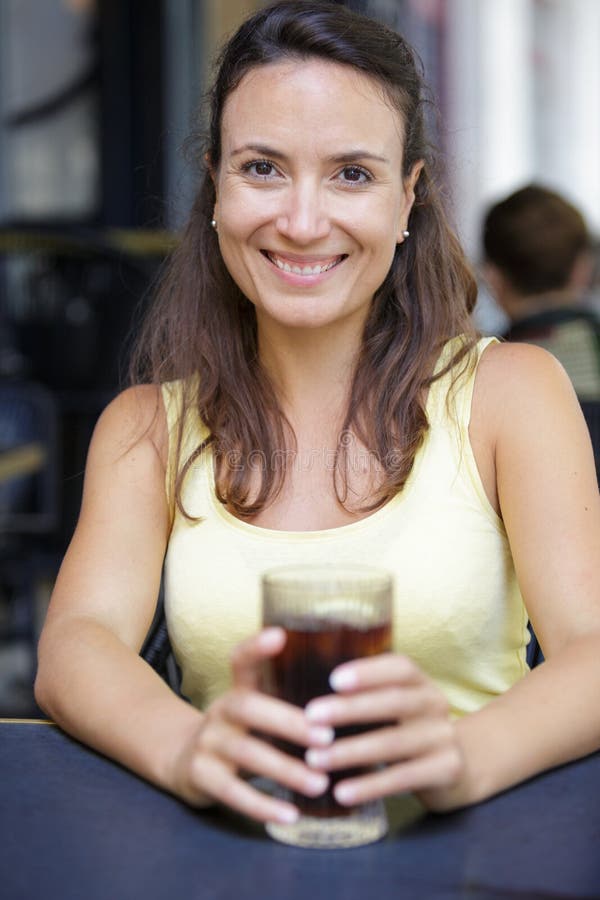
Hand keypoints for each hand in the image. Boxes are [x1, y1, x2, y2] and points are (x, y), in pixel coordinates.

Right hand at [168, 628, 332, 823]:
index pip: (241, 660)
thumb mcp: (257, 711)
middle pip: (248, 706)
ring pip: (245, 752)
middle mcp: (221, 710)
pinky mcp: (199, 775)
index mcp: (238, 689)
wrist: (183, 761)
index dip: (256, 647)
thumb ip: (290, 703)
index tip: (280, 635)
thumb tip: (354, 705)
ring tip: (320, 784)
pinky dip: (262, 805)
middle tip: (326, 737)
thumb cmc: (241, 734)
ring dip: (285, 769)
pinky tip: (290, 815)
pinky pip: (231, 791)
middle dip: (288, 722)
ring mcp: (207, 742)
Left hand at [302, 654, 464, 809]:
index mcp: (420, 682)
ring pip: (394, 743)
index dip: (368, 671)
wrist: (457, 769)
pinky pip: (404, 778)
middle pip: (394, 702)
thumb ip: (363, 696)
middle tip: (310, 717)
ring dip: (351, 751)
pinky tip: (341, 793)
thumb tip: (299, 685)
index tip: (333, 679)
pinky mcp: (447, 770)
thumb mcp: (395, 707)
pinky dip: (370, 786)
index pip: (399, 667)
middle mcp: (436, 704)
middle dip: (350, 709)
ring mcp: (444, 737)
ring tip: (315, 760)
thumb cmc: (406, 730)